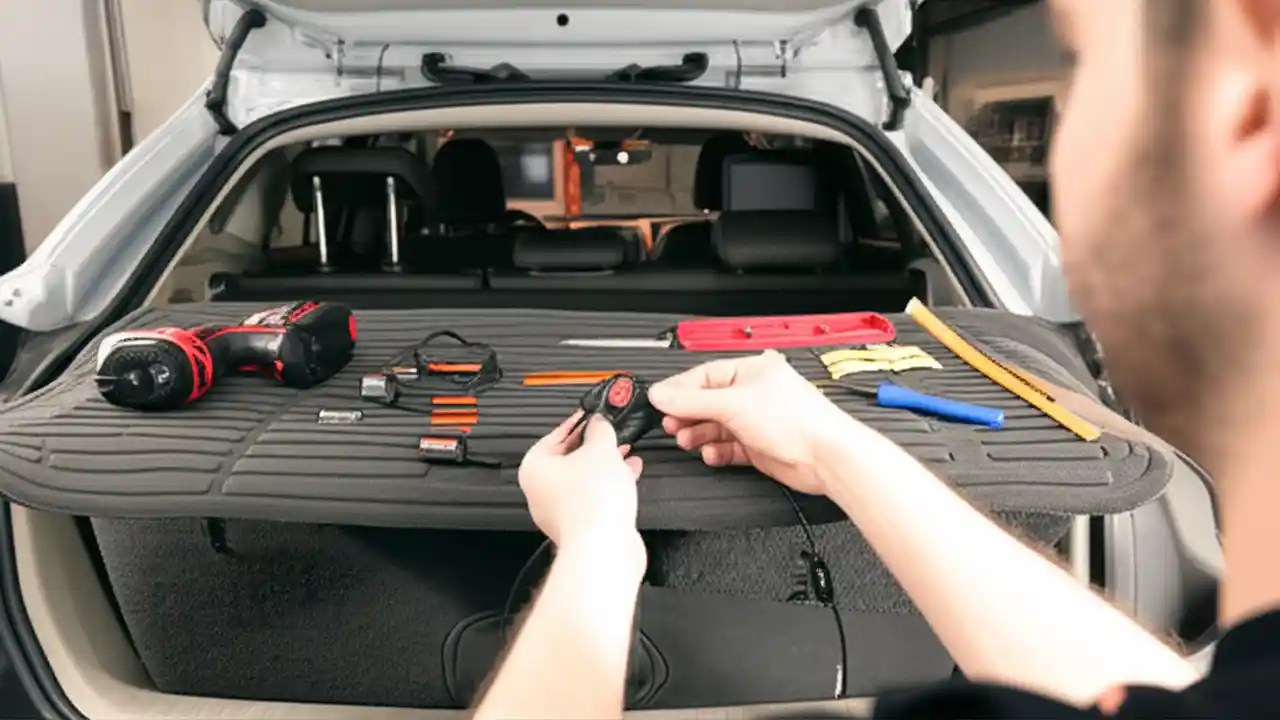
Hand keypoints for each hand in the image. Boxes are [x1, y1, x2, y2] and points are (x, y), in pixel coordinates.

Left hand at [518, 412, 644, 551]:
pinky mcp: (580, 526)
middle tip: (611, 435)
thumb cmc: (590, 502)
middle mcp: (541, 492)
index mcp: (534, 468)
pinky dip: (610, 486)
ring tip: (624, 453)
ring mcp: (560, 512)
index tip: (593, 416)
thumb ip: (600, 429)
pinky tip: (628, 475)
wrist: (603, 545)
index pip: (555, 435)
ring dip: (606, 466)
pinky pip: (594, 498)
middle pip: (569, 459)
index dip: (579, 423)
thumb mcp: (600, 448)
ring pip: (584, 480)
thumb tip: (600, 422)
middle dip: (595, 446)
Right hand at [647, 350, 864, 495]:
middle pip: (707, 401)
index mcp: (751, 371)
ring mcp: (757, 419)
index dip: (679, 389)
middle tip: (670, 423)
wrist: (825, 456)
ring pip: (716, 425)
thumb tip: (661, 394)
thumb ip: (691, 401)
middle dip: (687, 414)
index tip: (659, 401)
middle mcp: (754, 393)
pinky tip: (710, 453)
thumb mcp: (733, 405)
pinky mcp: (759, 444)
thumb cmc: (796, 421)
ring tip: (687, 440)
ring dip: (699, 434)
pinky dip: (716, 450)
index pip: (705, 375)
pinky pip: (728, 446)